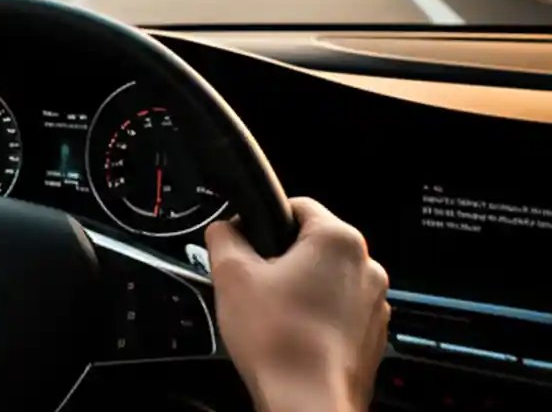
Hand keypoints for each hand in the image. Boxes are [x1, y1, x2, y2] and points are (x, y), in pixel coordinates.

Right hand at [205, 198, 389, 411]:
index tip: (247, 245)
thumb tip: (224, 227)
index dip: (263, 223)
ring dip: (300, 290)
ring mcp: (375, 304)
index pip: (297, 206)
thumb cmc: (278, 341)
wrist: (306, 401)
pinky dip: (317, 318)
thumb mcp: (231, 275)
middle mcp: (367, 267)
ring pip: (327, 280)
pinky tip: (293, 335)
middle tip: (254, 286)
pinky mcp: (373, 335)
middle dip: (281, 261)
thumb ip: (223, 236)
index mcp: (338, 240)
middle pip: (312, 246)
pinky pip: (340, 312)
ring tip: (273, 316)